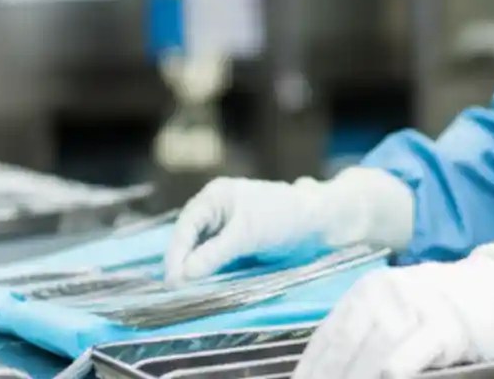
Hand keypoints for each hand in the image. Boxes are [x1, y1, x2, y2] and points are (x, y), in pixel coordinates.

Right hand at [164, 168, 414, 284]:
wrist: (320, 224)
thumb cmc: (284, 217)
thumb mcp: (246, 234)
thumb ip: (214, 254)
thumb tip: (183, 276)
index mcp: (214, 197)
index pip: (186, 227)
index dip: (176, 255)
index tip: (173, 282)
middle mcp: (215, 211)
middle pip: (189, 241)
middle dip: (182, 265)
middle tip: (176, 294)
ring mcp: (225, 229)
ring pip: (200, 253)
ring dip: (195, 272)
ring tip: (187, 295)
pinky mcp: (237, 246)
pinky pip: (216, 261)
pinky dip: (210, 274)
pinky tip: (205, 289)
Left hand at [292, 221, 493, 378]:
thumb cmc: (442, 309)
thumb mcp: (395, 310)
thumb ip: (362, 335)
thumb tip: (324, 369)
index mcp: (367, 291)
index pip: (327, 340)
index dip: (310, 371)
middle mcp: (385, 294)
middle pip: (344, 351)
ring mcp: (414, 308)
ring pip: (369, 357)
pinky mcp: (443, 327)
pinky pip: (405, 357)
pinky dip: (389, 373)